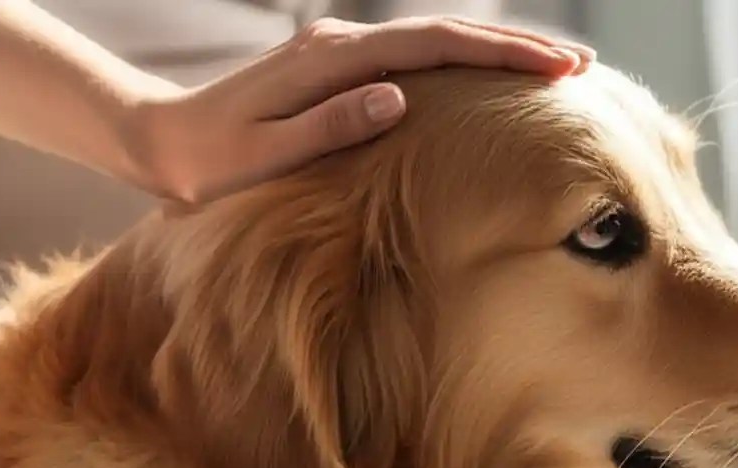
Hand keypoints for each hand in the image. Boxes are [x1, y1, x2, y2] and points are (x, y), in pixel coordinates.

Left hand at [131, 16, 594, 203]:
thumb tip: (398, 97)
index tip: (558, 69)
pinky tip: (487, 85)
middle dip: (516, 48)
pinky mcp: (339, 72)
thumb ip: (330, 125)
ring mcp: (342, 55)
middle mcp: (343, 46)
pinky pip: (415, 63)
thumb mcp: (264, 154)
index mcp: (333, 62)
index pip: (435, 48)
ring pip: (434, 46)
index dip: (501, 54)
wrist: (156, 141)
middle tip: (581, 67)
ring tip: (553, 72)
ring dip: (494, 55)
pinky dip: (461, 68)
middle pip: (446, 36)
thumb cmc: (208, 162)